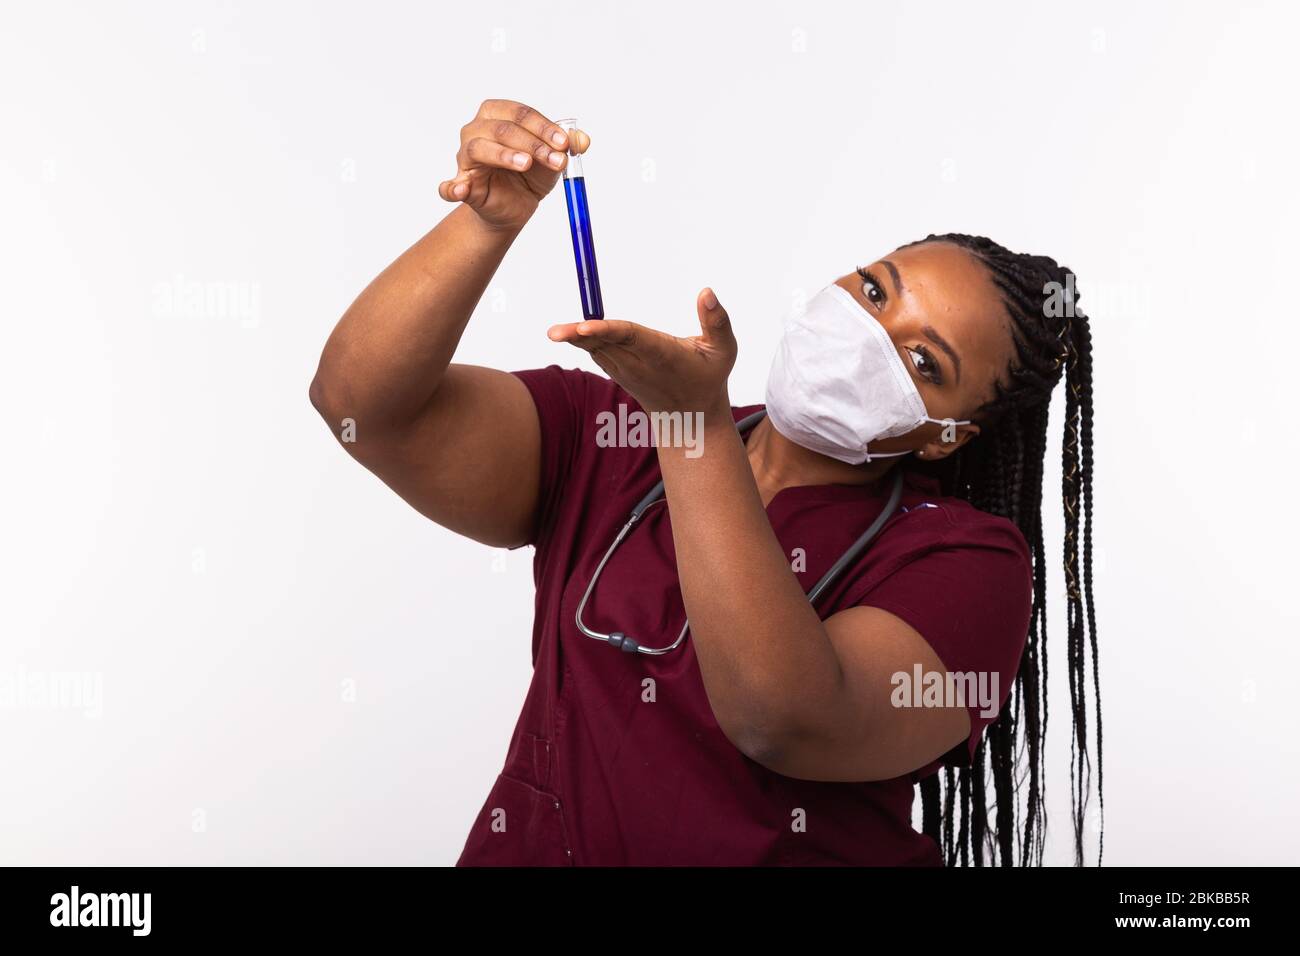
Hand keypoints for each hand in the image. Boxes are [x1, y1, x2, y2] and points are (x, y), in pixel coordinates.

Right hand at [437, 99, 590, 231]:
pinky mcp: (461, 185)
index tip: (565, 144)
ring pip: (479, 148)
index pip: (520, 113)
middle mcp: (476, 130)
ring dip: (504, 155)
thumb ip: (566, 148)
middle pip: (501, 128)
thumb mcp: (553, 161)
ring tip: (526, 164)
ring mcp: (465, 157)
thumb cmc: (529, 176)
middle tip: (556, 160)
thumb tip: (583, 140)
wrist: (515, 207)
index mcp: (497, 115)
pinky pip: (450, 186)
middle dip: (532, 143)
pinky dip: (451, 187)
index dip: (544, 127)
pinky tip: (460, 189)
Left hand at [547, 288, 736, 418]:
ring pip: (595, 348)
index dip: (607, 331)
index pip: (631, 338)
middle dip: (578, 337)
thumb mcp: (724, 351)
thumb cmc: (709, 377)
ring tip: (555, 332)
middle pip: (604, 344)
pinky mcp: (616, 370)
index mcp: (662, 355)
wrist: (689, 417)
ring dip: (574, 337)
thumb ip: (717, 321)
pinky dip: (581, 339)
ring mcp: (624, 370)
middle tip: (552, 332)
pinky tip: (569, 332)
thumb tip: (707, 291)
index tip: (585, 328)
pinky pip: (595, 351)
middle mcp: (638, 364)